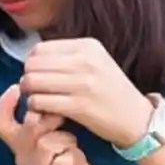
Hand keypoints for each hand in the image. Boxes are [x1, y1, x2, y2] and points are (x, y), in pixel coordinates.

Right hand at [0, 84, 98, 164]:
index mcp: (19, 146)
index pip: (0, 124)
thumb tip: (39, 92)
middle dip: (48, 120)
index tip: (17, 88)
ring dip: (66, 140)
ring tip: (70, 148)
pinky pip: (64, 161)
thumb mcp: (49, 135)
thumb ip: (40, 118)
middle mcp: (23, 161)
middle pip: (29, 130)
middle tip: (60, 119)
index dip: (4, 104)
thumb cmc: (64, 157)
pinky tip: (77, 163)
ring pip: (49, 144)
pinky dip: (75, 158)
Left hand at [19, 38, 154, 147]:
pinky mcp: (79, 106)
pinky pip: (39, 102)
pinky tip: (44, 110)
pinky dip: (35, 107)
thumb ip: (67, 56)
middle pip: (33, 64)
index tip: (39, 75)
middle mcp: (85, 61)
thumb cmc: (111, 91)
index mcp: (87, 46)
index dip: (32, 63)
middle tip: (34, 89)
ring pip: (32, 81)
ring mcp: (83, 84)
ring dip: (29, 93)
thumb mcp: (96, 62)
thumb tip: (32, 58)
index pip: (39, 49)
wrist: (137, 118)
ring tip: (38, 99)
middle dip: (27, 78)